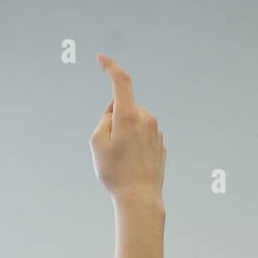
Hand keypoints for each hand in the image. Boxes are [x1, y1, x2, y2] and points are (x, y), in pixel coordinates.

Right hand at [90, 54, 165, 205]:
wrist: (139, 198)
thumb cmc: (115, 173)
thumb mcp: (97, 144)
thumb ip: (104, 120)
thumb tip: (115, 111)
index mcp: (128, 115)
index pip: (121, 81)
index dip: (110, 67)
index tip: (101, 59)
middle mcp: (145, 118)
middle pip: (124, 108)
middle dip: (114, 120)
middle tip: (110, 149)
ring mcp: (155, 132)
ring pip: (133, 123)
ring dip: (125, 134)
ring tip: (122, 161)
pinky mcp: (160, 144)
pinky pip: (142, 137)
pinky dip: (134, 145)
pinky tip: (133, 165)